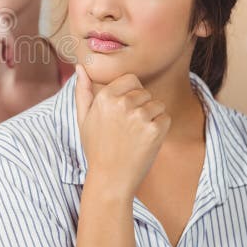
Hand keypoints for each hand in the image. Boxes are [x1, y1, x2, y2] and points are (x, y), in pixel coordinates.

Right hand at [75, 64, 169, 198]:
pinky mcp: (155, 130)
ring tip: (136, 135)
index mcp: (104, 96)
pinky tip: (145, 141)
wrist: (110, 179)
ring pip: (157, 104)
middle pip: (145, 92)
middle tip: (128, 128)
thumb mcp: (83, 119)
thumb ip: (82, 91)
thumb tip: (80, 66)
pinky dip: (160, 129)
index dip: (130, 93)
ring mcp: (139, 116)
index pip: (131, 79)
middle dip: (141, 106)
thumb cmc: (96, 148)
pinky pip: (166, 118)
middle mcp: (122, 103)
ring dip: (151, 117)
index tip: (124, 111)